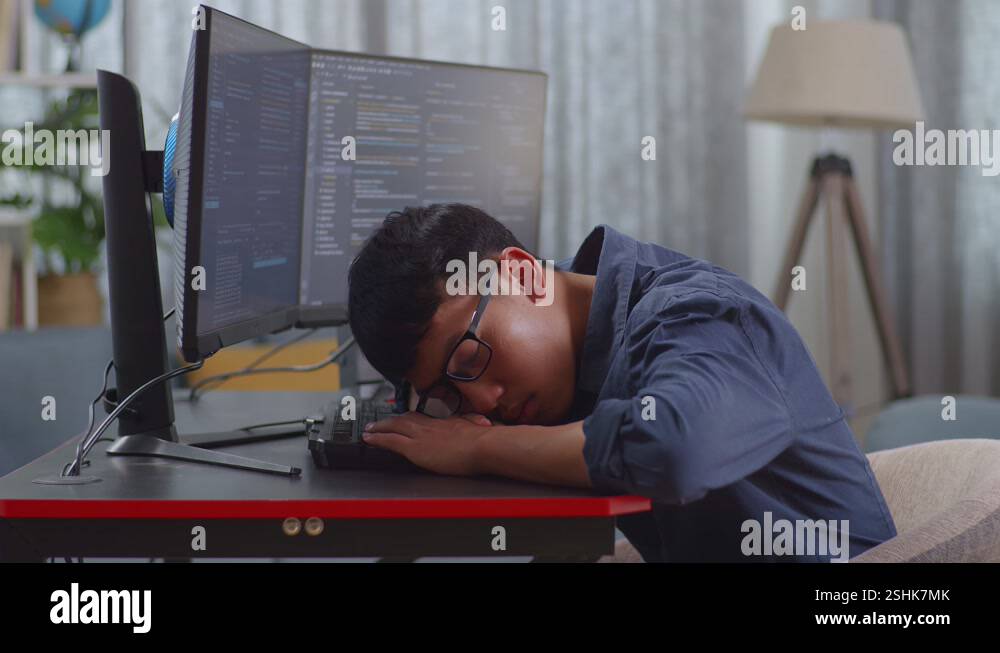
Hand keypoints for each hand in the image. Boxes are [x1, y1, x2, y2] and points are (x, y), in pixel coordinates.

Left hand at [362, 412, 493, 475]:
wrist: (483, 446)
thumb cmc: (485, 441)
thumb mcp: (479, 428)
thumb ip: (475, 425)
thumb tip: (482, 424)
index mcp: (445, 422)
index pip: (422, 418)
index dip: (409, 418)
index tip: (402, 419)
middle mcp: (430, 425)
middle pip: (404, 419)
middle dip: (389, 421)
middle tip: (377, 423)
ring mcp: (421, 435)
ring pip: (393, 427)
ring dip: (378, 428)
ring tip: (368, 430)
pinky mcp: (415, 448)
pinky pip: (390, 441)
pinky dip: (377, 438)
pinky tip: (368, 439)